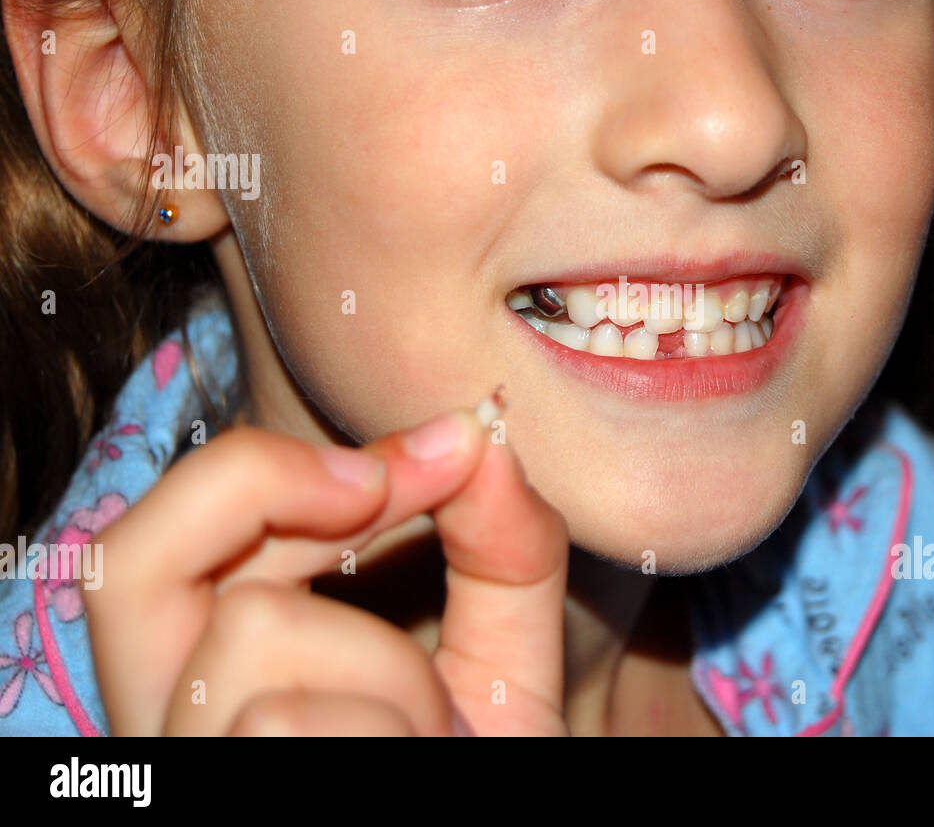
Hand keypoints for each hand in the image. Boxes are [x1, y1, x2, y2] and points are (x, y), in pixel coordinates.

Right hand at [81, 404, 569, 735]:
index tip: (437, 447)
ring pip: (251, 638)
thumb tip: (479, 442)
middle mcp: (169, 727)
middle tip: (382, 487)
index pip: (161, 532)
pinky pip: (290, 719)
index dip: (282, 463)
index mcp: (215, 671)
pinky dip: (393, 728)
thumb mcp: (504, 661)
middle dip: (269, 486)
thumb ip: (501, 552)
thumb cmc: (476, 769)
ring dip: (387, 671)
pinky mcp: (217, 794)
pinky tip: (415, 761)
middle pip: (127, 559)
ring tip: (427, 733)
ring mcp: (188, 773)